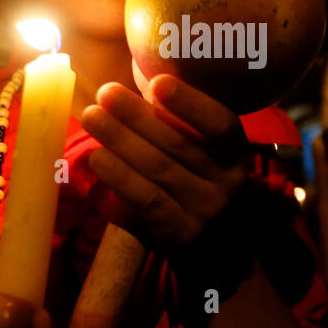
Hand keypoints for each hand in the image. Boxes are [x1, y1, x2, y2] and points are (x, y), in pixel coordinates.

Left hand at [81, 74, 248, 251]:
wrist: (216, 247)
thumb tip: (146, 79)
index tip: (157, 83)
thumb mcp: (205, 151)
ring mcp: (205, 210)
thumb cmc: (198, 181)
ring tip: (91, 116)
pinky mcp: (180, 233)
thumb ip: (182, 121)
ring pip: (158, 169)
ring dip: (120, 140)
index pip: (220, 125)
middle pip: (177, 144)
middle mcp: (227, 182)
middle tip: (105, 93)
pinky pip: (147, 199)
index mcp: (236, 152)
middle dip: (136, 115)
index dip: (190, 103)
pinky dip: (120, 177)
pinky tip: (98, 157)